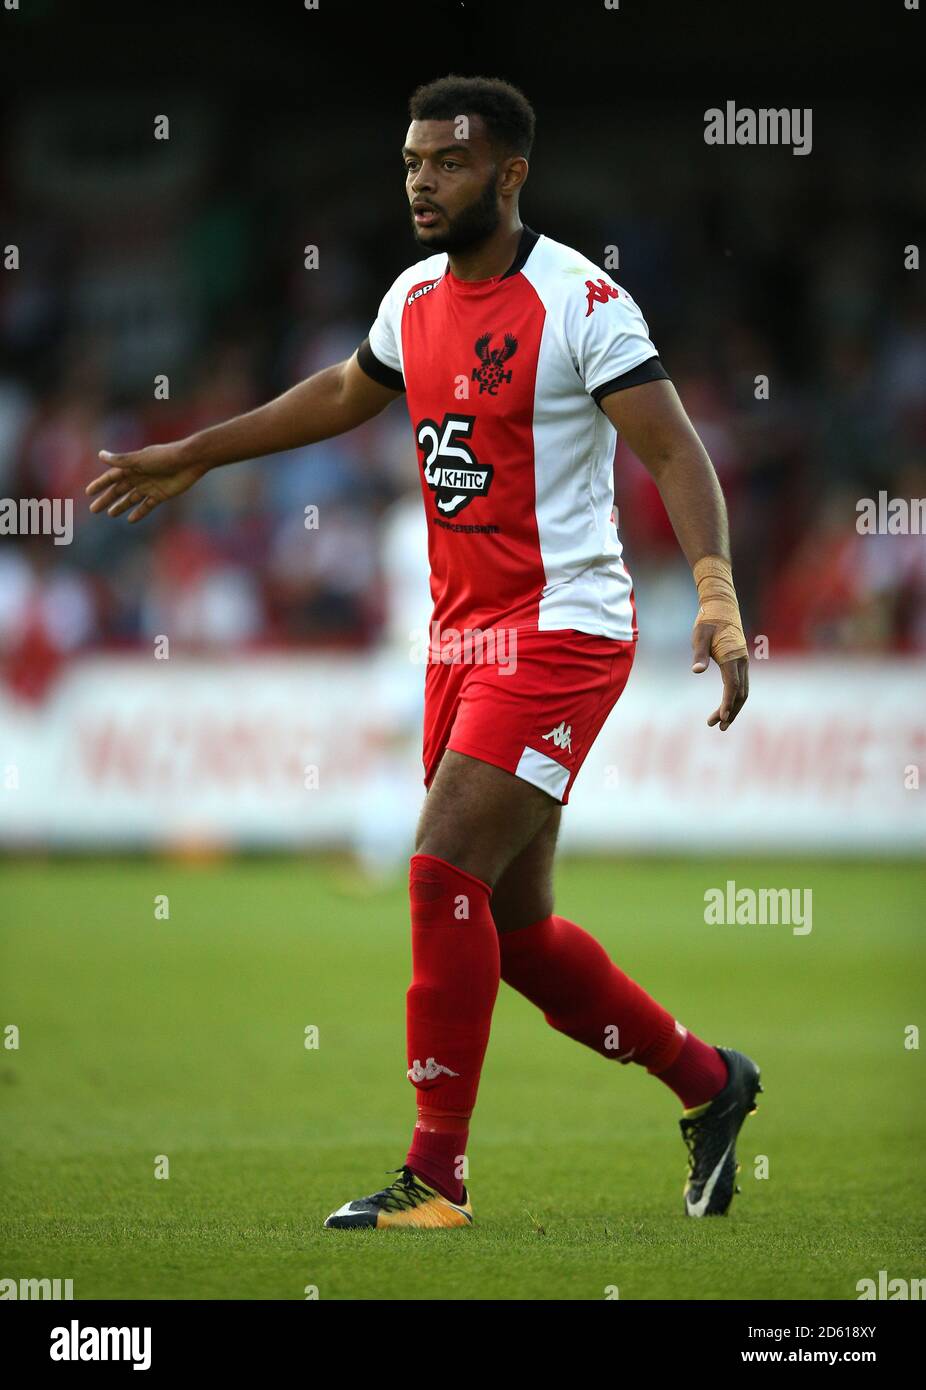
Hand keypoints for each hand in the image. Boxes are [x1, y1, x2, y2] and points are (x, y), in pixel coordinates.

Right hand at [85, 442, 206, 522]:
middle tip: (94, 509)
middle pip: (119, 490)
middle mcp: (139, 476)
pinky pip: (147, 506)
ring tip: (110, 514)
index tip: (88, 492)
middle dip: (106, 499)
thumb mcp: (140, 459)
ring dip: (121, 506)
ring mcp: (150, 486)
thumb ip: (121, 460)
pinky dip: (140, 512)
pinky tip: (131, 520)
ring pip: (131, 498)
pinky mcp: (161, 495)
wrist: (190, 461)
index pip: (111, 476)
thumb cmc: (164, 457)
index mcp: (132, 466)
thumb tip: (100, 455)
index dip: (100, 484)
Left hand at [691, 624, 748, 730]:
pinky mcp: (740, 662)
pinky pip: (741, 685)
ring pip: (743, 691)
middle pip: (740, 693)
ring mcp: (743, 662)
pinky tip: (725, 706)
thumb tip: (696, 670)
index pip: (732, 686)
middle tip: (717, 726)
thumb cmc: (708, 622)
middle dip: (731, 711)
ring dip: (733, 707)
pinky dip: (735, 698)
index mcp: (732, 657)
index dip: (727, 702)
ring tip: (720, 722)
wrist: (721, 607)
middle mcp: (741, 662)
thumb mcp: (699, 636)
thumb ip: (699, 654)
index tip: (721, 717)